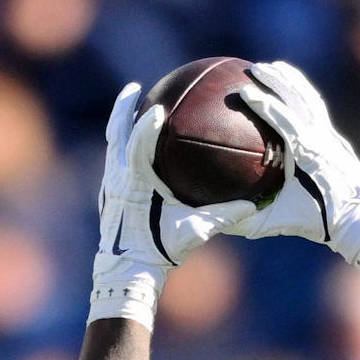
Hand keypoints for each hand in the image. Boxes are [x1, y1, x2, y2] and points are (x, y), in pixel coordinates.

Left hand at [87, 85, 219, 323]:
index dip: (145, 126)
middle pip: (116, 134)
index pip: (137, 147)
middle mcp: (118, 177)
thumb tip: (251, 205)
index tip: (158, 108)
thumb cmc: (158, 252)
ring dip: (121, 122)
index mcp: (135, 183)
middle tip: (135, 89)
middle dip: (124, 109)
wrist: (125, 270)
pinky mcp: (108, 190)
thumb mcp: (193, 233)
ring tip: (131, 104)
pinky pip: (115, 158)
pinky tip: (135, 140)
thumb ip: (221, 217)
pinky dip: (123, 143)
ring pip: (112, 143)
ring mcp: (110, 182)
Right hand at [228, 61, 359, 281]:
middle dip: (276, 81)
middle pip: (298, 100)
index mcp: (308, 155)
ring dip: (291, 80)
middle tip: (253, 68)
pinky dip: (303, 93)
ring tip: (274, 66)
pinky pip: (316, 108)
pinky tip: (292, 88)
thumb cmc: (318, 223)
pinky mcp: (335, 137)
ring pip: (309, 98)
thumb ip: (246, 219)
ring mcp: (330, 135)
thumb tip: (213, 214)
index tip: (245, 91)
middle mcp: (321, 138)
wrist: (358, 219)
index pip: (285, 121)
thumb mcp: (278, 223)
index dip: (265, 104)